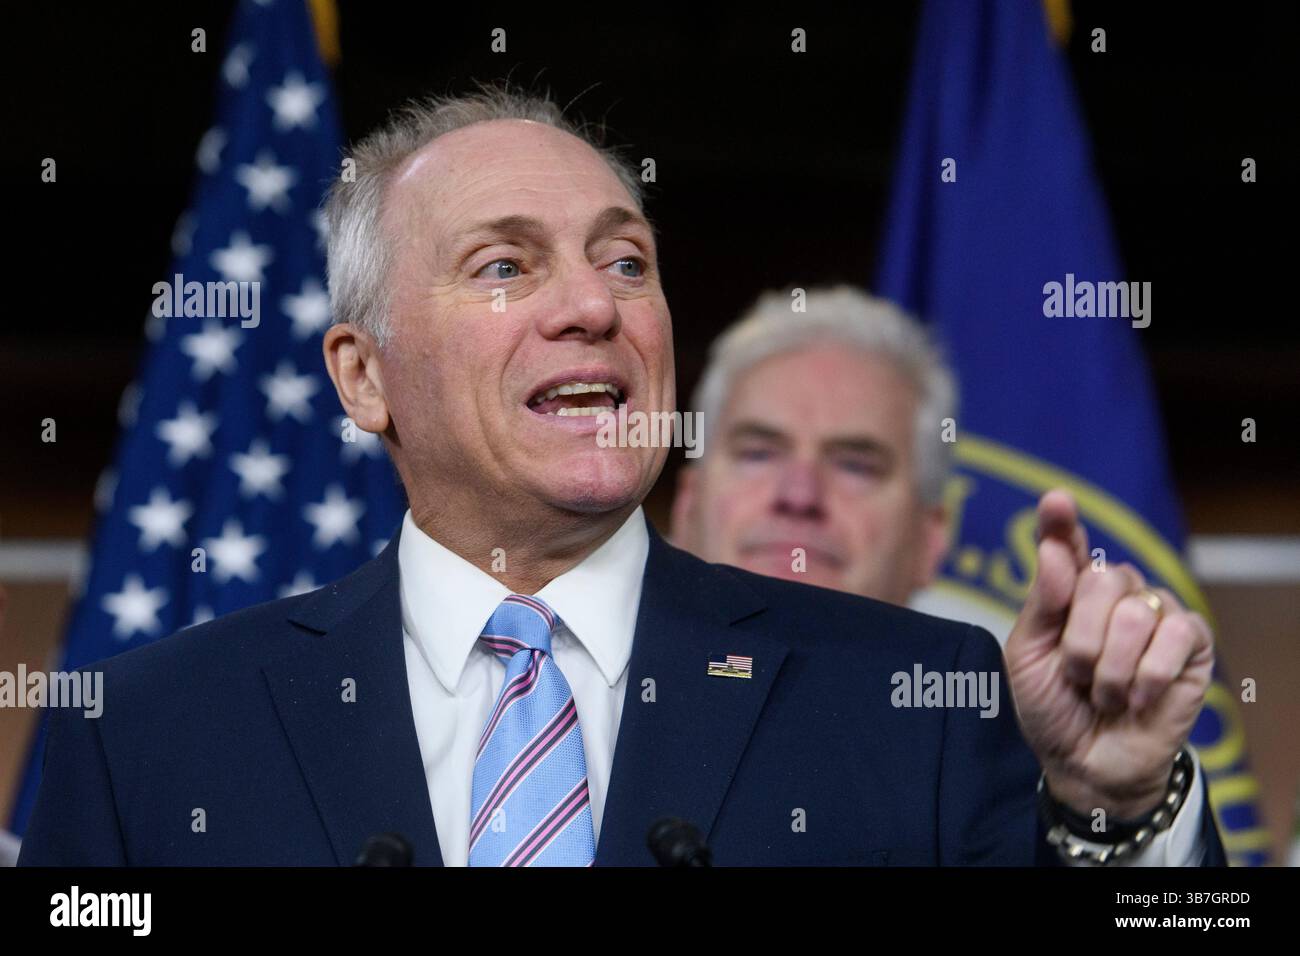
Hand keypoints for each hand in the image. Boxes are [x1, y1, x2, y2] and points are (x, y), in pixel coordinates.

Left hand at [1005, 490, 1213, 819]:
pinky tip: (1139, 696)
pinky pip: (1173, 637)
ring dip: (1110, 669)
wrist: (1086, 763)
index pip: (1064, 543)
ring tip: (1105, 693)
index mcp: (1067, 589)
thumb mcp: (1028, 656)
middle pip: (1099, 581)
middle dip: (1079, 642)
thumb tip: (1053, 550)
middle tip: (1077, 677)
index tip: (1056, 501)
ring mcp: (1155, 611)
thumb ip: (1042, 603)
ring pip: (1133, 614)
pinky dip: (1148, 676)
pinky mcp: (1191, 641)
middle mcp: (1113, 591)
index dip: (1060, 521)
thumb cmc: (1052, 706)